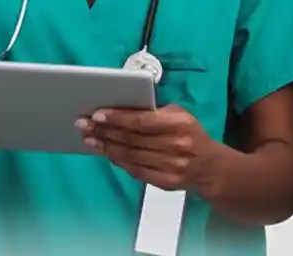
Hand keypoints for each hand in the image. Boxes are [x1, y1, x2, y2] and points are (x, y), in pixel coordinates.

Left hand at [77, 104, 217, 190]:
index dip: (117, 118)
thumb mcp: (179, 114)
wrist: (209, 167)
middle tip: (83, 124)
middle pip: (132, 139)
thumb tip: (120, 109)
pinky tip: (105, 152)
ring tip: (89, 138)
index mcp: (178, 124)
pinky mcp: (164, 182)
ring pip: (130, 155)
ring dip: (106, 146)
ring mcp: (170, 166)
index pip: (142, 121)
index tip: (97, 114)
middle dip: (104, 131)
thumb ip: (154, 111)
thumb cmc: (189, 134)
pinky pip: (135, 170)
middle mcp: (175, 146)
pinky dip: (118, 160)